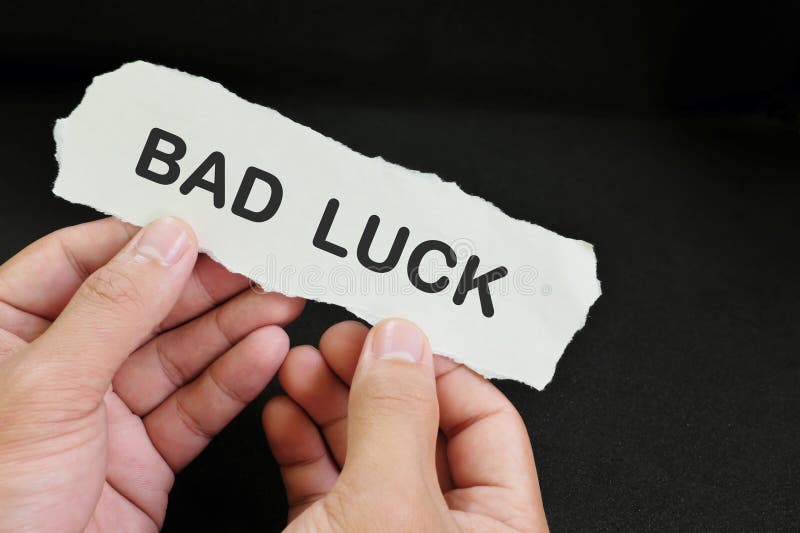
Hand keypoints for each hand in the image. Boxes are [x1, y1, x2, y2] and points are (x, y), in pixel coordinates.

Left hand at [0, 217, 303, 530]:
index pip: (78, 262)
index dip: (141, 239)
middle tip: (258, 264)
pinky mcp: (145, 456)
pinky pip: (196, 407)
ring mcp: (106, 413)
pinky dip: (235, 381)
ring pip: (181, 355)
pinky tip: (265, 354)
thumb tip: (164, 243)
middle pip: (144, 306)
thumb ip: (113, 308)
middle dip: (207, 284)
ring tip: (279, 303)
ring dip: (235, 328)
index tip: (198, 224)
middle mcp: (60, 369)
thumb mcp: (48, 389)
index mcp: (7, 336)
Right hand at [263, 318, 547, 531]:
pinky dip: (302, 446)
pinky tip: (284, 414)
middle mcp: (448, 529)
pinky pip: (326, 483)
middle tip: (338, 342)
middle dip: (371, 378)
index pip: (487, 421)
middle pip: (419, 428)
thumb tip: (401, 341)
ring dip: (328, 404)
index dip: (439, 369)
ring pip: (366, 452)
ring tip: (300, 367)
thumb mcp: (386, 504)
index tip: (393, 336)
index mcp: (497, 527)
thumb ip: (397, 415)